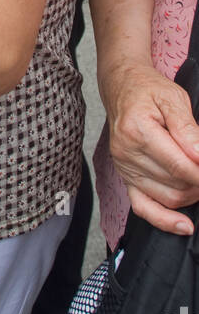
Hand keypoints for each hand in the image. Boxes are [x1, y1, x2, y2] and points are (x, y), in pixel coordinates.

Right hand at [105, 62, 198, 233]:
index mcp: (137, 130)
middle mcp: (126, 152)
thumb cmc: (148, 90)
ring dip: (191, 195)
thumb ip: (188, 129)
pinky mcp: (125, 177)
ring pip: (167, 197)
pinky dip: (165, 220)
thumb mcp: (173, 98)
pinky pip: (144, 207)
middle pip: (176, 184)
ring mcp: (124, 167)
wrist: (122, 88)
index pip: (180, 165)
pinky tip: (184, 225)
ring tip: (198, 180)